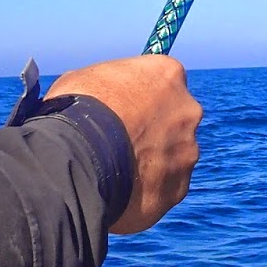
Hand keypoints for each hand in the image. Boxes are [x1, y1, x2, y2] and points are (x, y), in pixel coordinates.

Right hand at [48, 54, 202, 233]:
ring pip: (174, 156)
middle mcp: (188, 111)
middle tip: (123, 141)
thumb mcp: (86, 79)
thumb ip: (110, 85)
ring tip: (117, 171)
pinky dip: (148, 191)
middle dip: (154, 130)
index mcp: (168, 75)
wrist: (80, 157)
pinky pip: (166, 187)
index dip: (144, 96)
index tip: (127, 107)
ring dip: (153, 162)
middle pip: (176, 119)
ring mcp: (187, 151)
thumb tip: (104, 93)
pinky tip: (121, 191)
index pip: (165, 81)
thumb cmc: (78, 110)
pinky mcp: (179, 187)